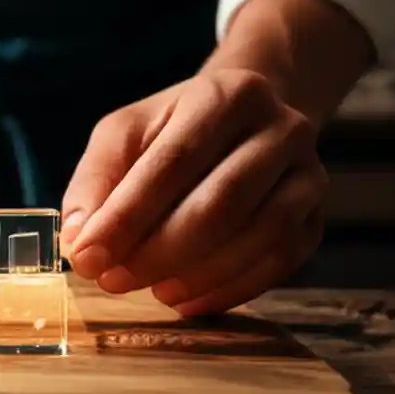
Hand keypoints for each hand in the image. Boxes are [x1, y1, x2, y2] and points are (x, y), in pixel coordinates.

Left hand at [60, 69, 326, 315]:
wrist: (246, 121)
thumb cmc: (173, 130)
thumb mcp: (125, 134)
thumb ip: (96, 181)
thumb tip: (78, 243)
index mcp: (225, 95)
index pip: (174, 161)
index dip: (127, 215)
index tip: (88, 256)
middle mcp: (280, 129)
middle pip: (221, 203)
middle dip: (158, 251)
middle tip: (112, 280)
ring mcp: (309, 175)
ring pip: (259, 236)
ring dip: (196, 275)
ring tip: (149, 291)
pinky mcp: (316, 218)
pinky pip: (280, 263)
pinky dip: (229, 290)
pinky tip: (186, 299)